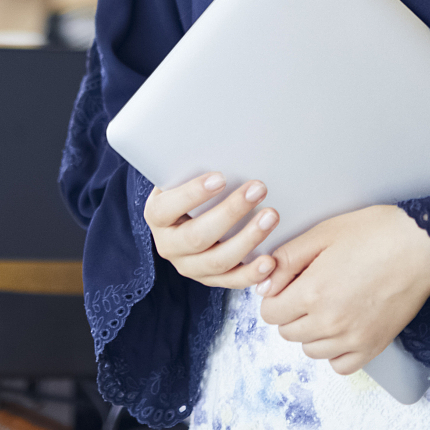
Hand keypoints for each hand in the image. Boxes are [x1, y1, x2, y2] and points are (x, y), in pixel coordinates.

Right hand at [145, 173, 279, 289]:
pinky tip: (270, 260)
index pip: (168, 208)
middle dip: (231, 212)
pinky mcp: (211, 280)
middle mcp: (169, 246)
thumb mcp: (185, 175)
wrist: (190, 214)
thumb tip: (226, 147)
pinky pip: (232, 282)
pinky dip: (253, 274)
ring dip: (248, 239)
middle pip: (198, 236)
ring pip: (218, 261)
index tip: (220, 178)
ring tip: (271, 217)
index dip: (192, 194)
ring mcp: (190, 267)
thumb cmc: (193, 187)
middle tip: (258, 189)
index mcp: (158, 216)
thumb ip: (196, 166)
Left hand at [258, 205, 429, 374]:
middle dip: (292, 311)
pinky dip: (335, 351)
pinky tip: (343, 327)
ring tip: (330, 304)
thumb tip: (264, 285)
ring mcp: (352, 338)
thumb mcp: (324, 233)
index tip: (291, 282)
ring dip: (312, 331)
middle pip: (287, 332)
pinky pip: (339, 365)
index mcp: (313, 292)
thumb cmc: (376, 233)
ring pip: (310, 350)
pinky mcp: (373, 346)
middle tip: (312, 288)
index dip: (276, 295)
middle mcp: (329, 322)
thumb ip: (287, 258)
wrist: (422, 246)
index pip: (270, 312)